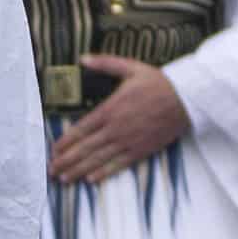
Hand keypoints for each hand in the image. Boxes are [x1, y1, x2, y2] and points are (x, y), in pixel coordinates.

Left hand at [47, 55, 189, 184]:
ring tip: (64, 179)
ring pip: (98, 159)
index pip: (81, 128)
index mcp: (110, 109)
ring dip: (79, 170)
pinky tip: (91, 180)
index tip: (53, 150)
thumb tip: (83, 58)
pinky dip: (104, 173)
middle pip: (85, 148)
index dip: (65, 141)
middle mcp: (116, 128)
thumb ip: (105, 64)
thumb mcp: (130, 67)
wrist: (185, 99)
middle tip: (51, 170)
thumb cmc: (158, 82)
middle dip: (67, 160)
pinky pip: (118, 165)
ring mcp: (128, 142)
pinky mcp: (141, 151)